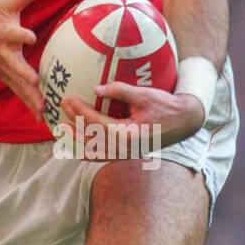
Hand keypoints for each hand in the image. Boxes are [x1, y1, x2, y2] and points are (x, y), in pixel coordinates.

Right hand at [0, 0, 44, 119]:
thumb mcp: (6, 1)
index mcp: (3, 33)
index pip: (13, 33)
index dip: (21, 34)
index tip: (30, 36)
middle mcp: (2, 53)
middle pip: (14, 65)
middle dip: (24, 75)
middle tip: (35, 83)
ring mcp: (2, 68)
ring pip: (17, 84)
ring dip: (29, 97)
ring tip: (43, 110)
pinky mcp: (6, 78)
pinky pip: (18, 93)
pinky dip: (29, 105)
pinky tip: (42, 118)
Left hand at [58, 81, 204, 158]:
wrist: (184, 122)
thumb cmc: (165, 106)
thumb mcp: (144, 95)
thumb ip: (120, 91)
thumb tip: (96, 89)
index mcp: (127, 134)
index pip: (96, 123)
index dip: (80, 112)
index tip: (67, 100)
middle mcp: (124, 148)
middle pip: (91, 139)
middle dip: (74, 124)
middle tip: (61, 111)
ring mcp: (125, 154)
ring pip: (94, 152)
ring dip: (77, 141)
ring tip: (64, 129)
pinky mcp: (127, 154)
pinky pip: (103, 156)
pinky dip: (89, 150)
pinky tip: (79, 144)